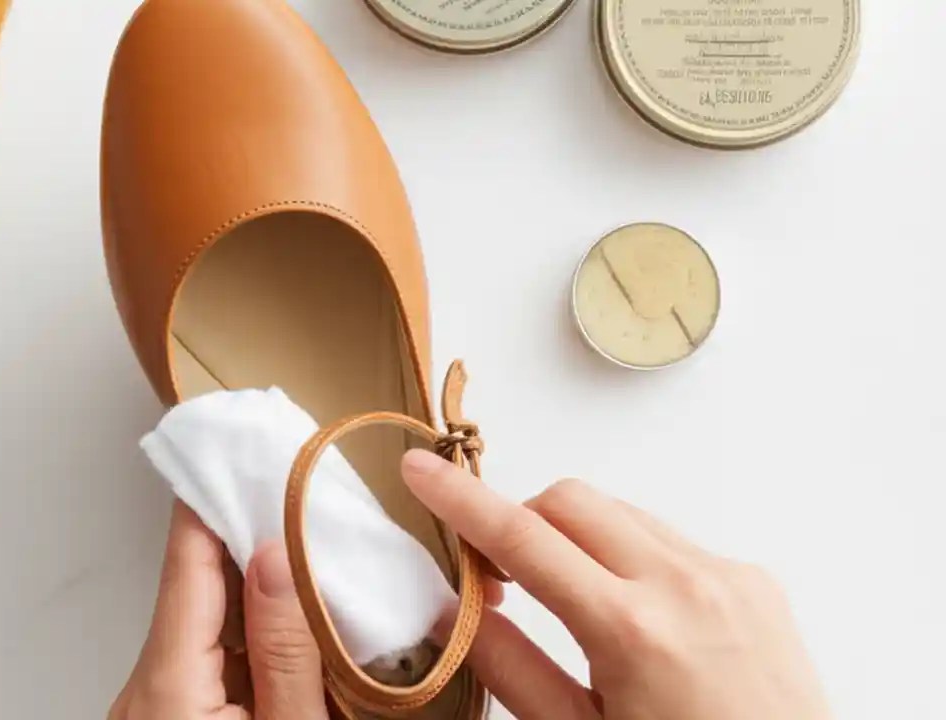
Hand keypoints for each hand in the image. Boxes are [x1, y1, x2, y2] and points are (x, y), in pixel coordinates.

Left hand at [110, 501, 328, 718]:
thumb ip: (284, 653)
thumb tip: (276, 558)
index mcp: (168, 686)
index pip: (185, 565)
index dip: (215, 506)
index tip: (249, 464)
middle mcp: (145, 691)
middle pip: (192, 592)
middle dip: (247, 549)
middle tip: (301, 509)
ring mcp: (153, 708)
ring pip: (201, 625)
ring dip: (252, 597)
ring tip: (311, 565)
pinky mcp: (169, 719)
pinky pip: (204, 661)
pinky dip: (245, 640)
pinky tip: (289, 631)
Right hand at [404, 450, 830, 719]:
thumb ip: (510, 667)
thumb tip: (456, 609)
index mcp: (632, 630)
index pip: (521, 537)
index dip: (461, 499)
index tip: (421, 469)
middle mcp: (685, 584)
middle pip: (570, 500)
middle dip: (521, 522)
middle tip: (498, 578)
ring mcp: (729, 575)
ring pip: (621, 513)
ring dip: (578, 539)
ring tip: (573, 605)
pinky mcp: (757, 581)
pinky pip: (671, 539)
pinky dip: (632, 558)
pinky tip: (635, 616)